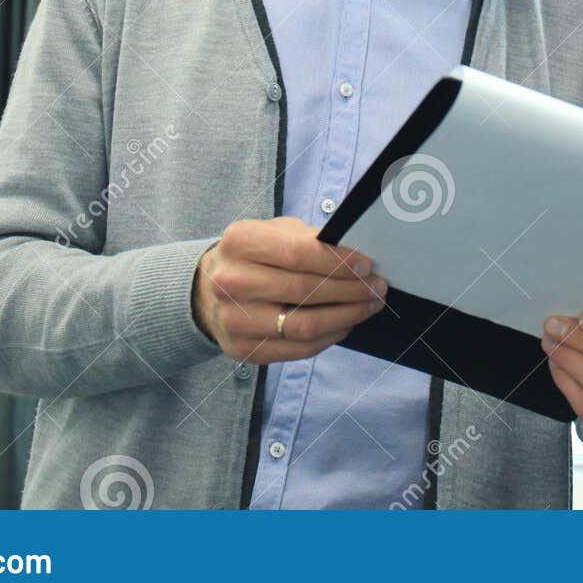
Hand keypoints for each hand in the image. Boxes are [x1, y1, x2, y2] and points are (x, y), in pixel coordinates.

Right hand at [192, 217, 386, 363]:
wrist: (206, 289)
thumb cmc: (253, 256)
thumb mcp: (276, 233)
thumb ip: (312, 241)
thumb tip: (358, 259)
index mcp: (240, 242)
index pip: (298, 254)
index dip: (338, 262)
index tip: (366, 265)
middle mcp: (230, 281)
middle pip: (304, 290)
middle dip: (350, 290)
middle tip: (377, 287)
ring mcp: (233, 319)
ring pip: (304, 325)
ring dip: (346, 317)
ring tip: (368, 306)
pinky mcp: (242, 349)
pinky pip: (298, 348)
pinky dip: (329, 337)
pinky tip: (345, 324)